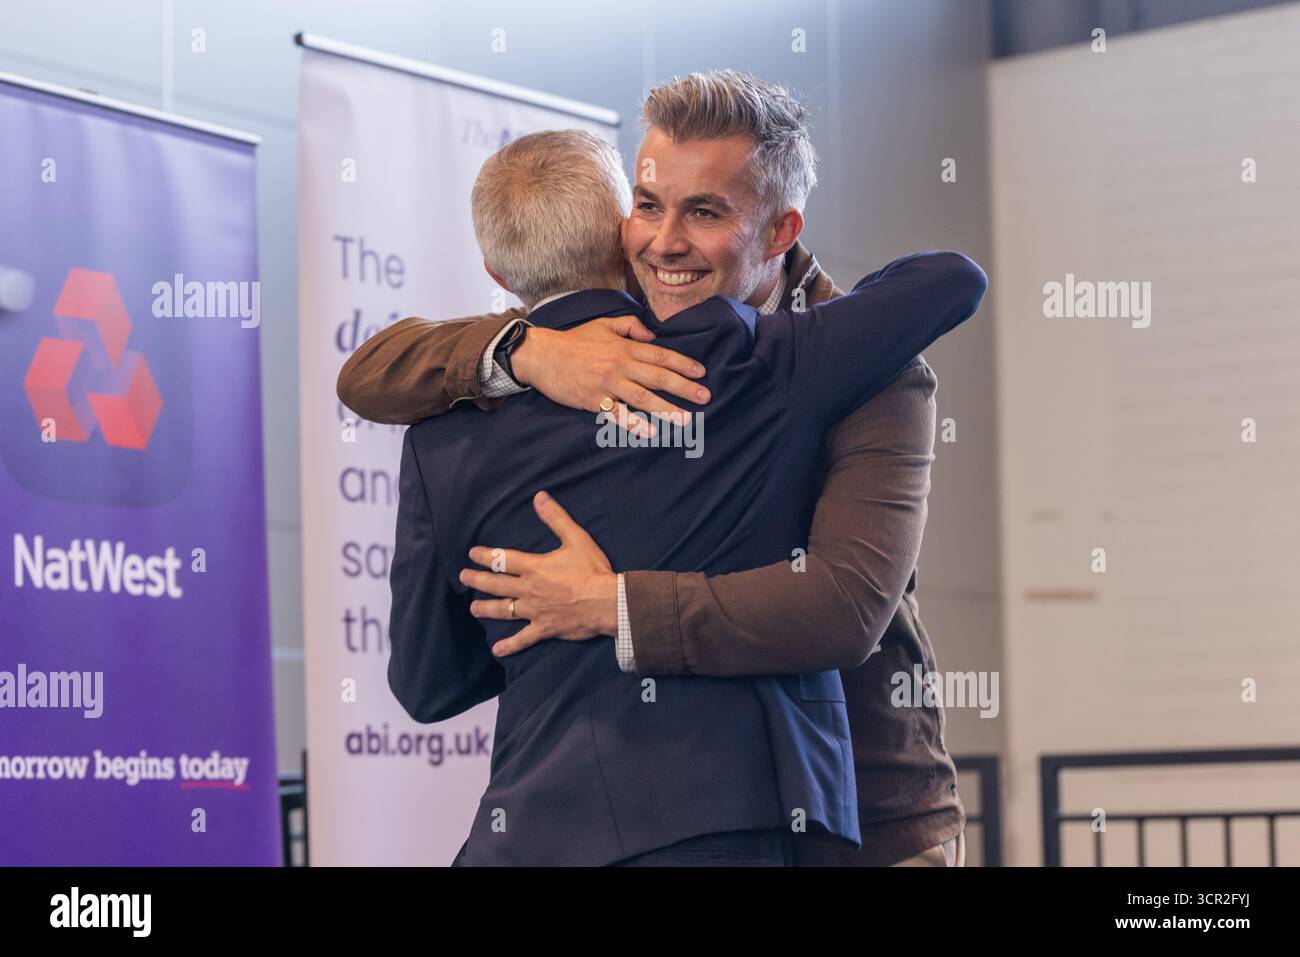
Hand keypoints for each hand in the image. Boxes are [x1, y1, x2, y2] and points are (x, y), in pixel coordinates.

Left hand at [459, 491, 618, 656]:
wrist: (607, 602)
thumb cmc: (592, 570)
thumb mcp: (576, 538)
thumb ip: (556, 518)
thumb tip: (539, 497)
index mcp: (534, 567)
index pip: (502, 560)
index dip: (485, 556)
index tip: (472, 554)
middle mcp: (529, 589)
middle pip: (496, 584)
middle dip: (477, 580)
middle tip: (463, 578)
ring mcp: (535, 611)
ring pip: (504, 610)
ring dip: (487, 608)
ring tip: (473, 608)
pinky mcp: (544, 628)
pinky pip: (523, 639)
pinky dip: (510, 645)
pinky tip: (497, 650)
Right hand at [511, 316, 709, 435]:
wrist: (543, 355)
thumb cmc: (574, 340)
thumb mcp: (604, 324)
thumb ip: (631, 327)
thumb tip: (653, 335)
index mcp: (625, 347)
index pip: (661, 355)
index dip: (684, 364)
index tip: (702, 373)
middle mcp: (620, 365)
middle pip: (658, 377)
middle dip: (684, 388)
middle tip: (706, 398)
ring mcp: (608, 384)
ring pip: (643, 398)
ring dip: (666, 410)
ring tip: (685, 420)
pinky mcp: (594, 400)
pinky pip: (617, 414)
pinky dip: (634, 424)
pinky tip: (650, 432)